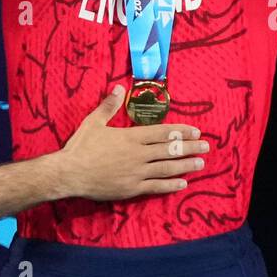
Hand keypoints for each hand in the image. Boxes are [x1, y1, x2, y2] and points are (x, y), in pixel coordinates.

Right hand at [56, 86, 208, 199]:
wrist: (70, 173)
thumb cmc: (81, 146)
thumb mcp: (94, 122)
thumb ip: (109, 106)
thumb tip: (119, 88)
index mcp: (131, 137)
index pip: (162, 132)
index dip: (180, 131)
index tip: (195, 131)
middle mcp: (138, 154)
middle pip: (169, 150)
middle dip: (189, 147)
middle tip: (206, 146)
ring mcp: (137, 173)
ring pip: (167, 168)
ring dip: (186, 165)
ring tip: (200, 163)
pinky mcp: (132, 189)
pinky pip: (156, 187)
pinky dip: (171, 185)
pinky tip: (183, 183)